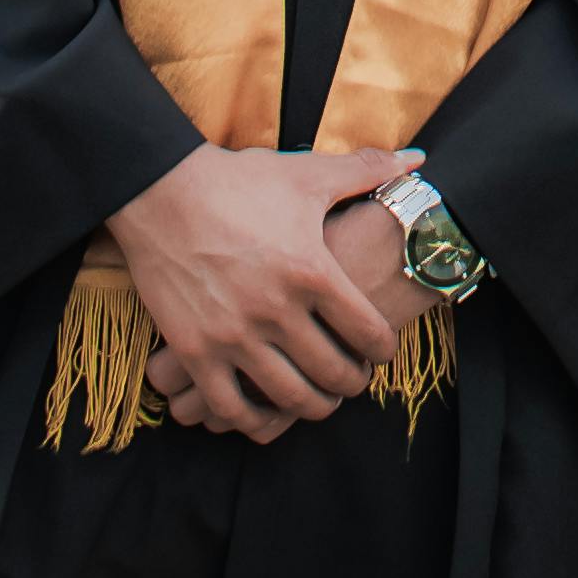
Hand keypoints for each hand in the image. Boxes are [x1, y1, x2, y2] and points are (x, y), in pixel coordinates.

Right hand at [114, 142, 410, 442]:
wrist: (159, 190)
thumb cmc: (238, 181)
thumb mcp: (306, 175)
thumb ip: (367, 170)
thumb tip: (418, 160)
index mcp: (312, 270)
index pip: (367, 331)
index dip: (382, 349)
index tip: (380, 351)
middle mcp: (277, 309)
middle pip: (333, 372)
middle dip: (351, 383)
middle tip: (353, 380)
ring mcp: (234, 334)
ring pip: (289, 396)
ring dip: (312, 406)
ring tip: (318, 400)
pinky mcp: (194, 349)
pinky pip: (231, 405)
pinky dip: (253, 418)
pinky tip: (264, 412)